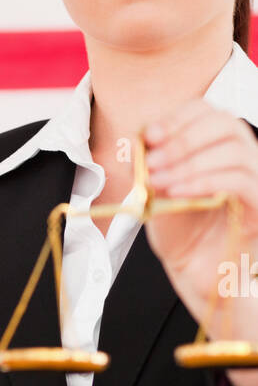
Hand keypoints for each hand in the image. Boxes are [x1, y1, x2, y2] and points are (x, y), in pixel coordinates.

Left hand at [142, 102, 257, 343]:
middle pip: (225, 123)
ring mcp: (255, 178)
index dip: (177, 118)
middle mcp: (243, 156)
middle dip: (182, 140)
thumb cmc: (180, 232)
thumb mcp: (155, 194)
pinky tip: (178, 193)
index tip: (150, 135)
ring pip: (234, 150)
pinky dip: (205, 182)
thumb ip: (150, 168)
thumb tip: (139, 144)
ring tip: (159, 182)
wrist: (195, 273)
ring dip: (190, 163)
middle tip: (152, 163)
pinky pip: (240, 180)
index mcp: (216, 146)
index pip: (206, 112)